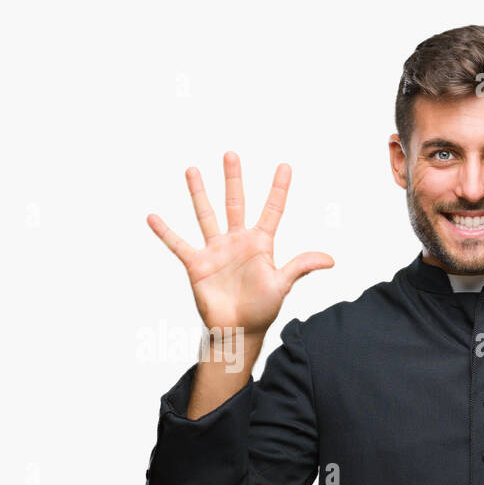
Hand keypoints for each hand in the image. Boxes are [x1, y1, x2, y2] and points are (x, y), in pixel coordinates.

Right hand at [146, 151, 333, 337]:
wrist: (238, 330)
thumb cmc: (262, 309)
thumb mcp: (282, 284)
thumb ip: (301, 267)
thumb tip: (331, 260)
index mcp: (260, 244)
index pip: (272, 210)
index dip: (279, 189)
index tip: (285, 166)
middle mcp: (237, 242)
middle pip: (235, 203)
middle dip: (234, 180)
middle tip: (231, 155)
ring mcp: (216, 251)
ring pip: (206, 215)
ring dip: (199, 193)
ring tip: (192, 170)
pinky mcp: (197, 264)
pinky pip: (178, 244)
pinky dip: (165, 232)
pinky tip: (152, 217)